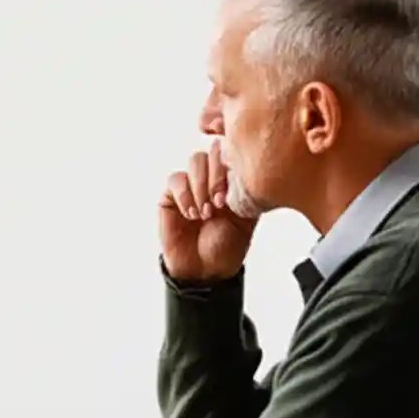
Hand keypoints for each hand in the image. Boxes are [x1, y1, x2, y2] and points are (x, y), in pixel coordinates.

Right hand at [159, 139, 257, 281]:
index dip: (231, 151)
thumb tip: (244, 162)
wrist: (206, 268)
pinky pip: (176, 180)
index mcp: (234, 177)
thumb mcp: (247, 215)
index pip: (232, 149)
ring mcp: (191, 184)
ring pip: (195, 161)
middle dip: (217, 176)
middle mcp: (212, 176)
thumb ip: (246, 188)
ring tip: (206, 213)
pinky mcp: (170, 194)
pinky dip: (185, 196)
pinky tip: (192, 215)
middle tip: (220, 203)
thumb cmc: (228, 244)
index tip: (235, 179)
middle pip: (213, 151)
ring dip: (202, 187)